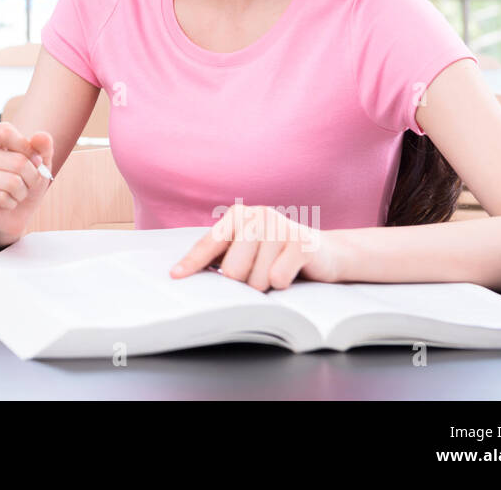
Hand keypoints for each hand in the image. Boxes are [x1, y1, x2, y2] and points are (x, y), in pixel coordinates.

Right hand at [0, 122, 53, 241]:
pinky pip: (2, 198)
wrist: (13, 212)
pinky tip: (4, 202)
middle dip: (31, 176)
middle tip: (26, 181)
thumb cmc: (24, 178)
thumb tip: (41, 137)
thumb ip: (42, 145)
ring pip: (12, 182)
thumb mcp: (39, 159)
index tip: (35, 159)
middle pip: (17, 161)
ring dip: (22, 191)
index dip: (28, 148)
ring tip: (15, 192)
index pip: (6, 132)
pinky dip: (11, 202)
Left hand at [170, 203, 341, 290]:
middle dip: (243, 283)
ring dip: (266, 286)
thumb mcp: (247, 250)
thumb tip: (186, 274)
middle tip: (259, 273)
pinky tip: (291, 272)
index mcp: (238, 217)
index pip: (209, 244)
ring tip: (277, 270)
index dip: (192, 263)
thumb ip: (221, 256)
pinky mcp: (301, 243)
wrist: (325, 252)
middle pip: (231, 271)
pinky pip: (277, 278)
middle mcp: (257, 215)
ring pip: (255, 279)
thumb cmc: (276, 255)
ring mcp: (280, 227)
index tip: (175, 276)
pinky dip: (282, 284)